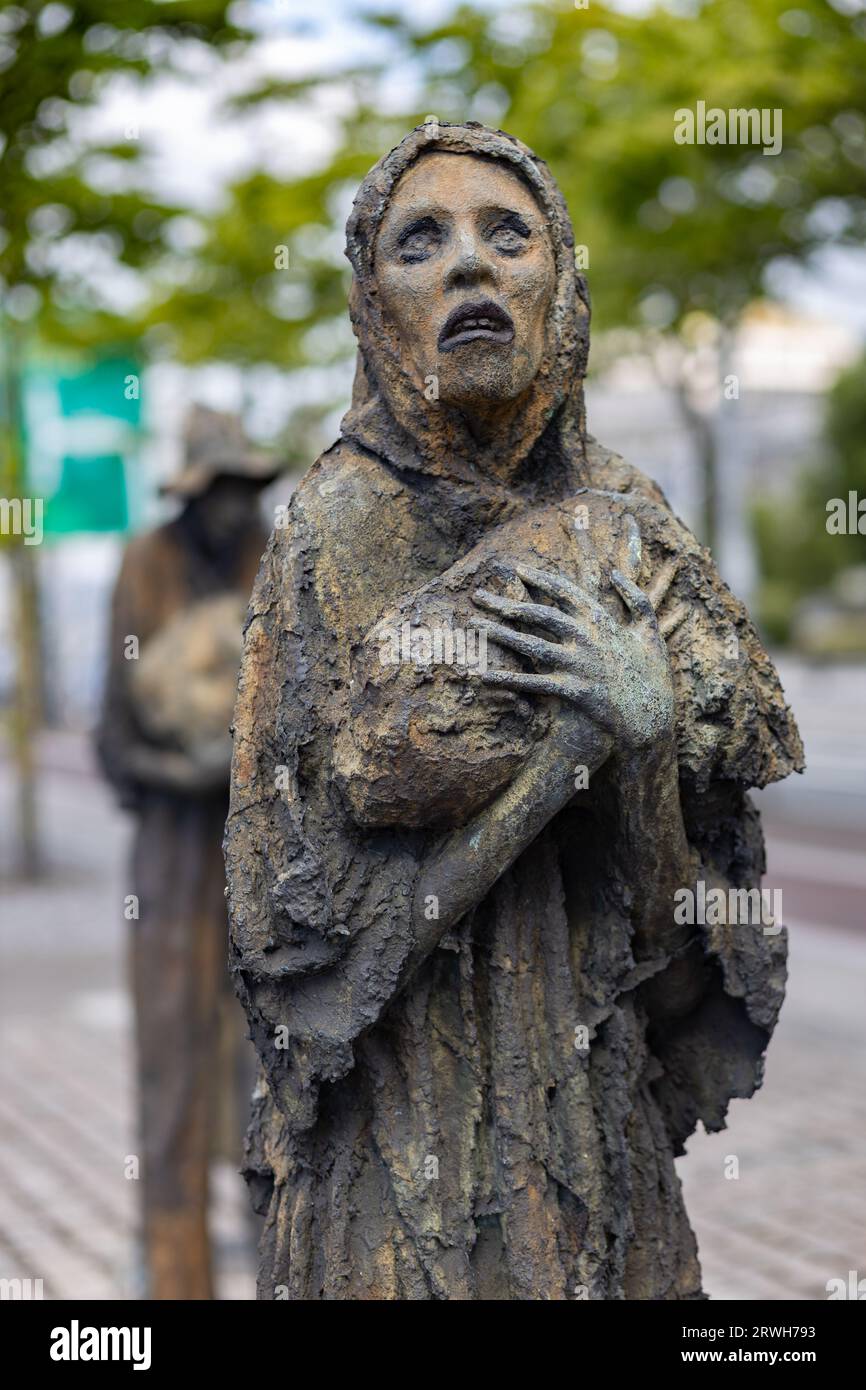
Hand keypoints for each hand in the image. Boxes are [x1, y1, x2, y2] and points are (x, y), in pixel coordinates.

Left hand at [472, 516, 688, 752]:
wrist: (654, 719)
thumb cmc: (654, 673)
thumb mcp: (650, 629)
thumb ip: (634, 598)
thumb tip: (613, 572)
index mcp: (603, 619)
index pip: (564, 590)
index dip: (539, 578)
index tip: (516, 569)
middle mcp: (586, 638)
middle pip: (538, 614)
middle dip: (504, 602)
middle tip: (477, 595)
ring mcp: (578, 665)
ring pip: (530, 645)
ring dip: (498, 634)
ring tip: (472, 625)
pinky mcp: (572, 691)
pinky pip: (533, 683)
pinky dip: (508, 679)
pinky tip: (484, 676)